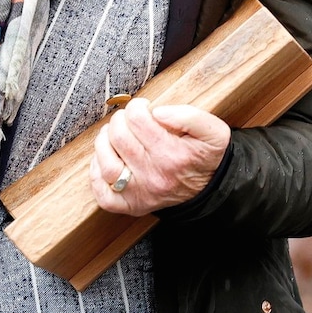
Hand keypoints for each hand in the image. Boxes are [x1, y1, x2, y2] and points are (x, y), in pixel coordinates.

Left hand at [86, 99, 229, 215]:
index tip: (144, 108)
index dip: (138, 106)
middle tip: (129, 120)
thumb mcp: (214, 132)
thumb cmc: (205, 157)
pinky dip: (97, 174)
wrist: (210, 190)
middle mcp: (154, 176)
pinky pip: (103, 194)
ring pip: (106, 164)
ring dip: (103, 142)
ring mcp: (140, 193)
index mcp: (172, 155)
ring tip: (113, 134)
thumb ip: (191, 116)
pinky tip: (106, 159)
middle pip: (118, 137)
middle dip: (120, 120)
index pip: (138, 119)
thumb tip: (159, 112)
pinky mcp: (131, 205)